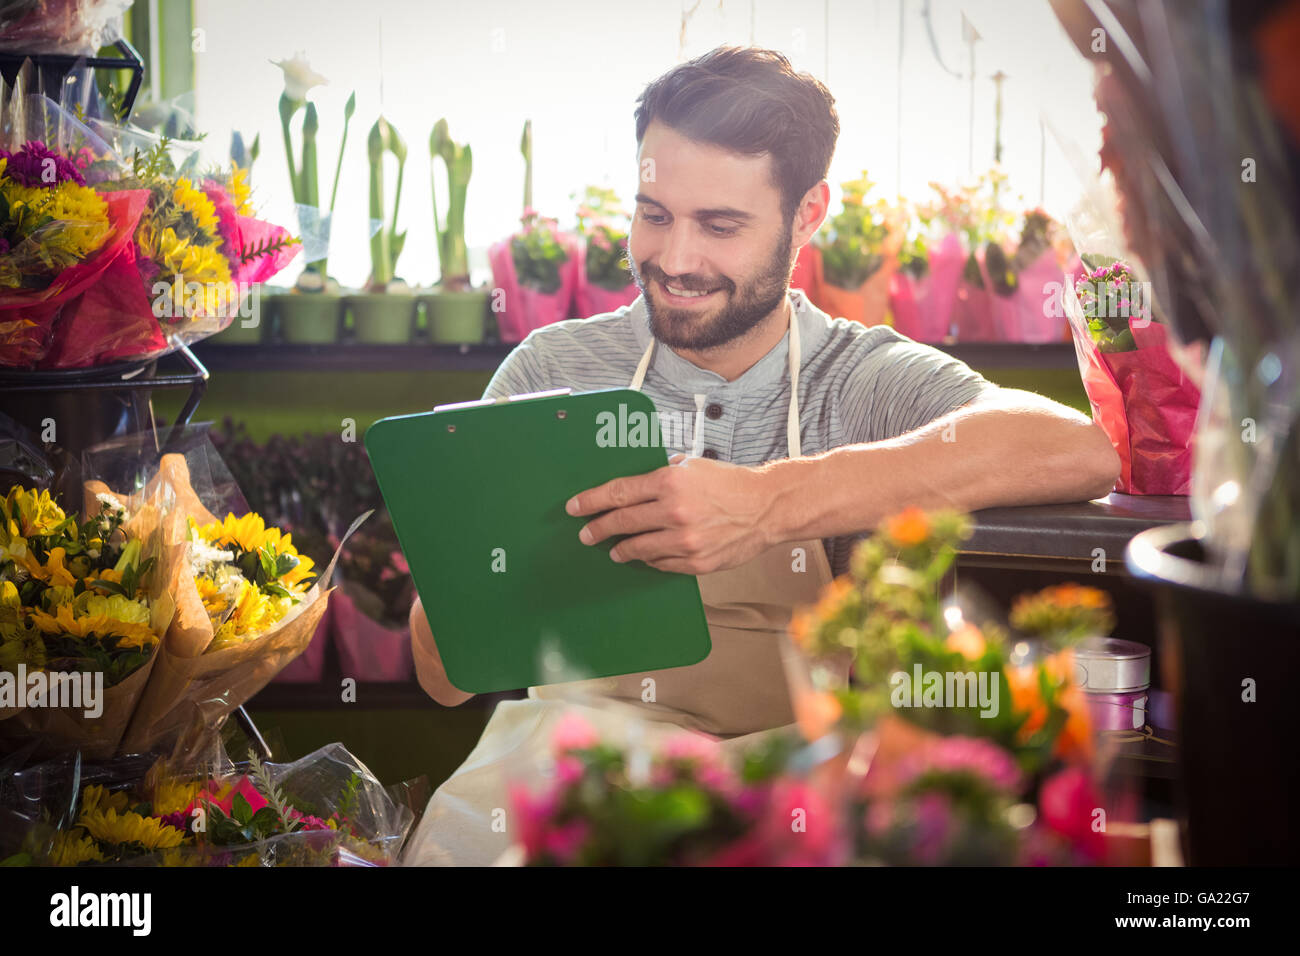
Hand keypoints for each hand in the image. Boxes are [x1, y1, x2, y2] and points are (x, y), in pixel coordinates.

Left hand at [566, 454, 775, 573]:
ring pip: (637, 548)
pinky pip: (660, 563)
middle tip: (586, 534)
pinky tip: (645, 556)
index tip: (575, 508)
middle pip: (621, 522)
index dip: (591, 501)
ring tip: (614, 549)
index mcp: (670, 482)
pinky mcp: (695, 561)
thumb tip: (632, 487)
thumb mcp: (691, 466)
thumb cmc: (730, 484)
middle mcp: (674, 511)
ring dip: (620, 549)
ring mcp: (684, 540)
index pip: (618, 492)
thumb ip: (661, 475)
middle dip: (598, 529)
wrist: (766, 507)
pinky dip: (649, 559)